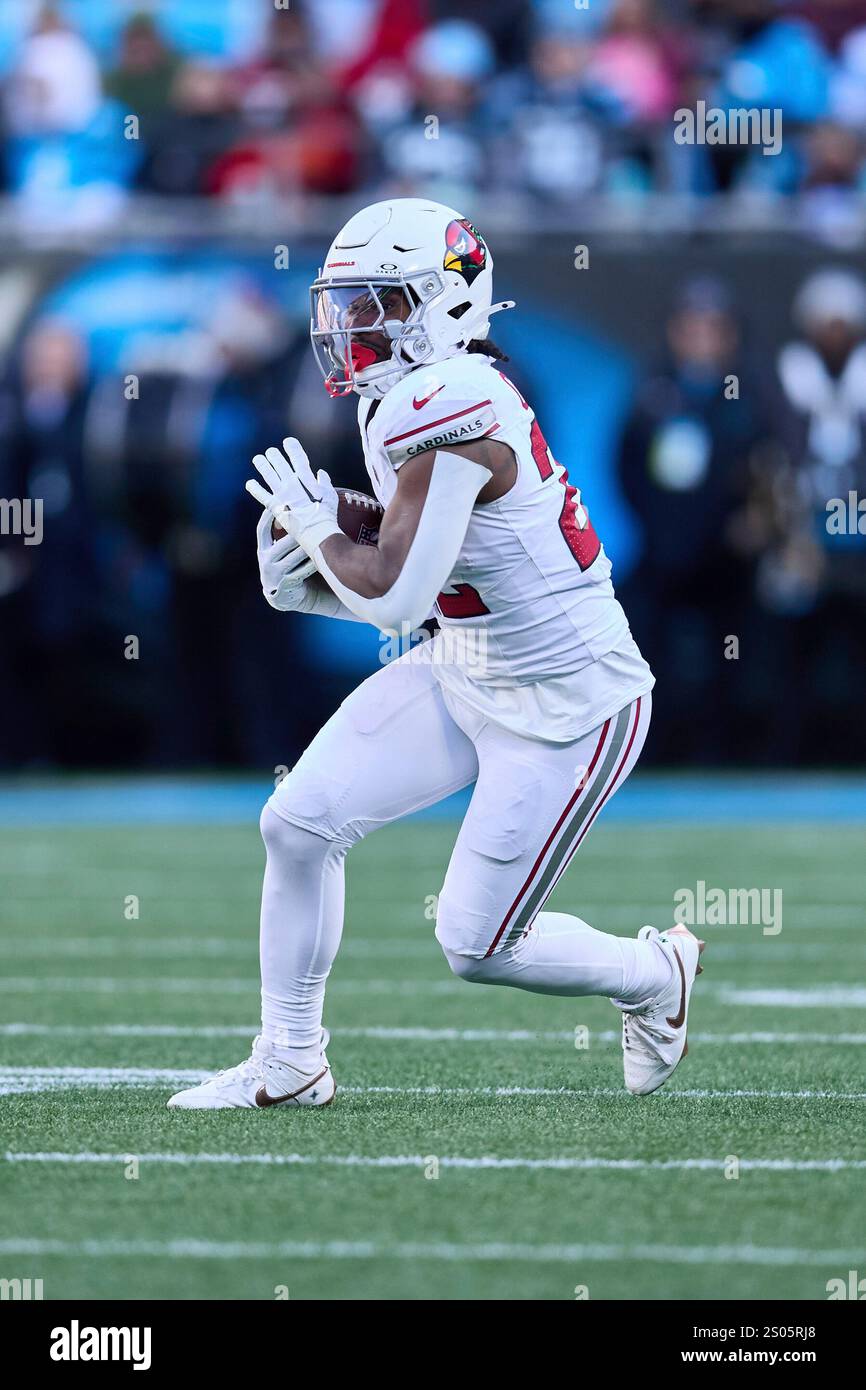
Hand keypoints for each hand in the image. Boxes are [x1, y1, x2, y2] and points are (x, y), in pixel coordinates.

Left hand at [246, 436, 339, 557]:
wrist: (318, 532)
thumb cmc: (327, 515)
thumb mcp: (331, 495)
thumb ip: (324, 482)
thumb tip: (321, 473)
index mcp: (307, 479)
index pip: (298, 458)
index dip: (292, 448)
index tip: (288, 441)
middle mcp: (293, 483)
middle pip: (280, 464)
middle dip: (274, 455)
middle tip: (270, 451)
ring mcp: (283, 494)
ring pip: (269, 475)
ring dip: (262, 466)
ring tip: (258, 459)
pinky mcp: (275, 507)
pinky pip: (262, 495)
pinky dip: (255, 489)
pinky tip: (249, 483)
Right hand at [256, 508, 315, 611]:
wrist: (285, 597)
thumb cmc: (286, 567)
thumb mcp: (278, 553)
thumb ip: (282, 537)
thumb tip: (292, 510)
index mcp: (262, 550)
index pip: (262, 530)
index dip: (268, 517)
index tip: (278, 504)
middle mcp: (265, 561)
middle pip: (283, 543)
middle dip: (298, 533)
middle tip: (311, 521)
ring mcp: (274, 574)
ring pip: (295, 556)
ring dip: (308, 548)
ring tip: (320, 538)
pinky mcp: (286, 584)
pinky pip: (303, 570)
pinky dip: (313, 564)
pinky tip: (321, 557)